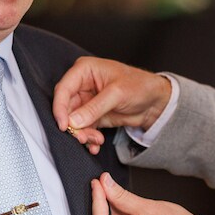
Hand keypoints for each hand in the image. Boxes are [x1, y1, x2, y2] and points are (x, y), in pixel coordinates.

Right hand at [53, 57, 171, 153]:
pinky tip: (96, 144)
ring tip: (94, 140)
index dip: (60, 108)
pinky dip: (88, 137)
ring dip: (81, 133)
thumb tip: (73, 121)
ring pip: (73, 120)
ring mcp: (87, 101)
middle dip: (72, 125)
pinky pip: (83, 128)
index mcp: (85, 70)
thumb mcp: (117, 94)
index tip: (63, 125)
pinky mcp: (92, 115)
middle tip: (81, 137)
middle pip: (66, 107)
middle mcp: (83, 85)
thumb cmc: (140, 85)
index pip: (63, 89)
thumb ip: (94, 108)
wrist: (155, 101)